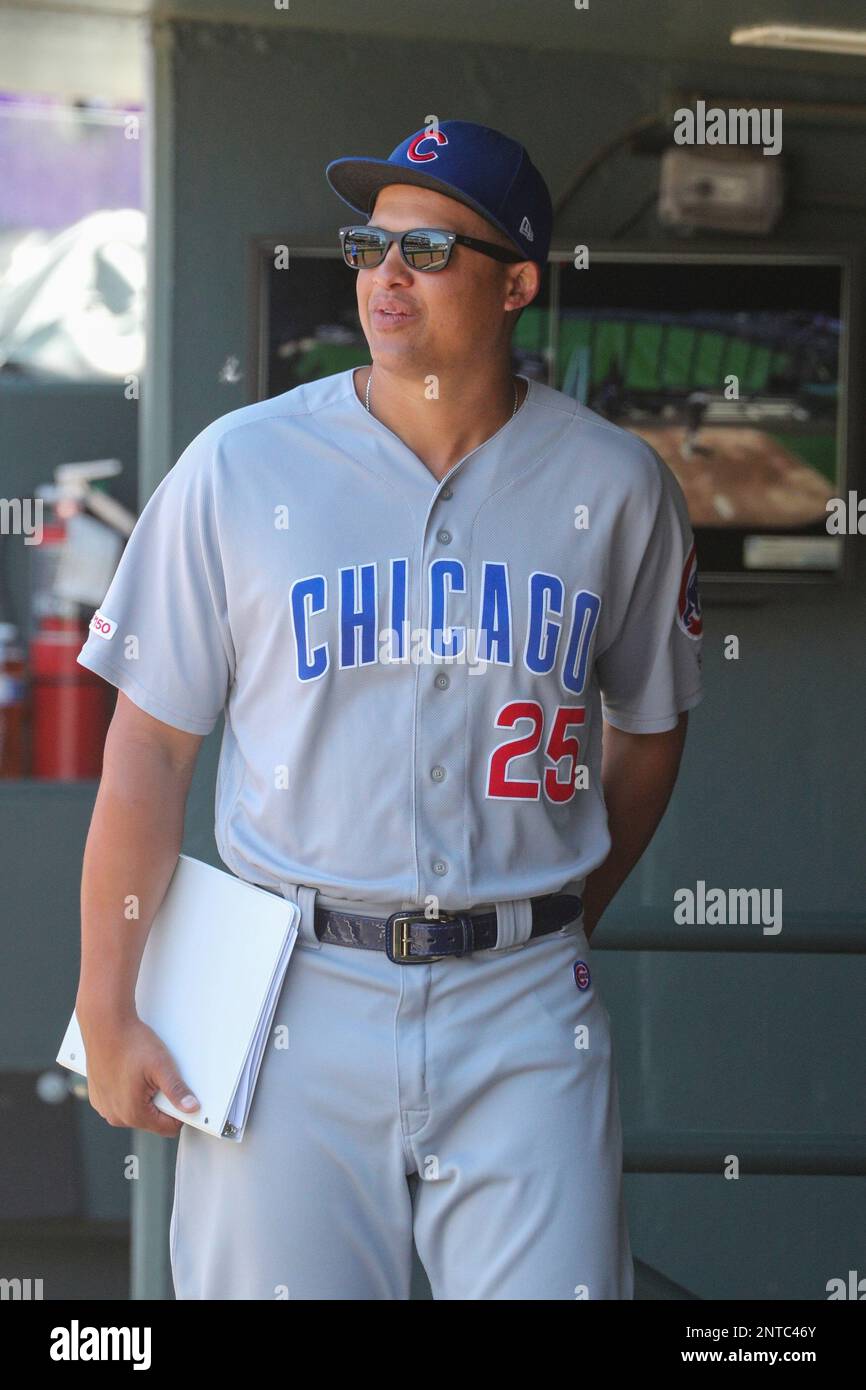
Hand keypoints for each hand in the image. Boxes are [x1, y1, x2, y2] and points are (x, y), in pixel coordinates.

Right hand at [78, 1013, 199, 1137]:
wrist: (105, 1025)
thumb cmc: (131, 1043)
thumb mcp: (161, 1066)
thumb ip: (177, 1091)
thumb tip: (192, 1108)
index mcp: (132, 1114)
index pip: (167, 1128)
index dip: (179, 1112)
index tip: (179, 1094)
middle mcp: (115, 1116)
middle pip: (151, 1120)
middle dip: (160, 1102)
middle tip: (158, 1078)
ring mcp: (104, 1107)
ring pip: (136, 1111)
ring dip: (144, 1097)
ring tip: (142, 1073)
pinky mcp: (98, 1097)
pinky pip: (120, 1103)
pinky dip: (128, 1092)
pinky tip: (129, 1074)